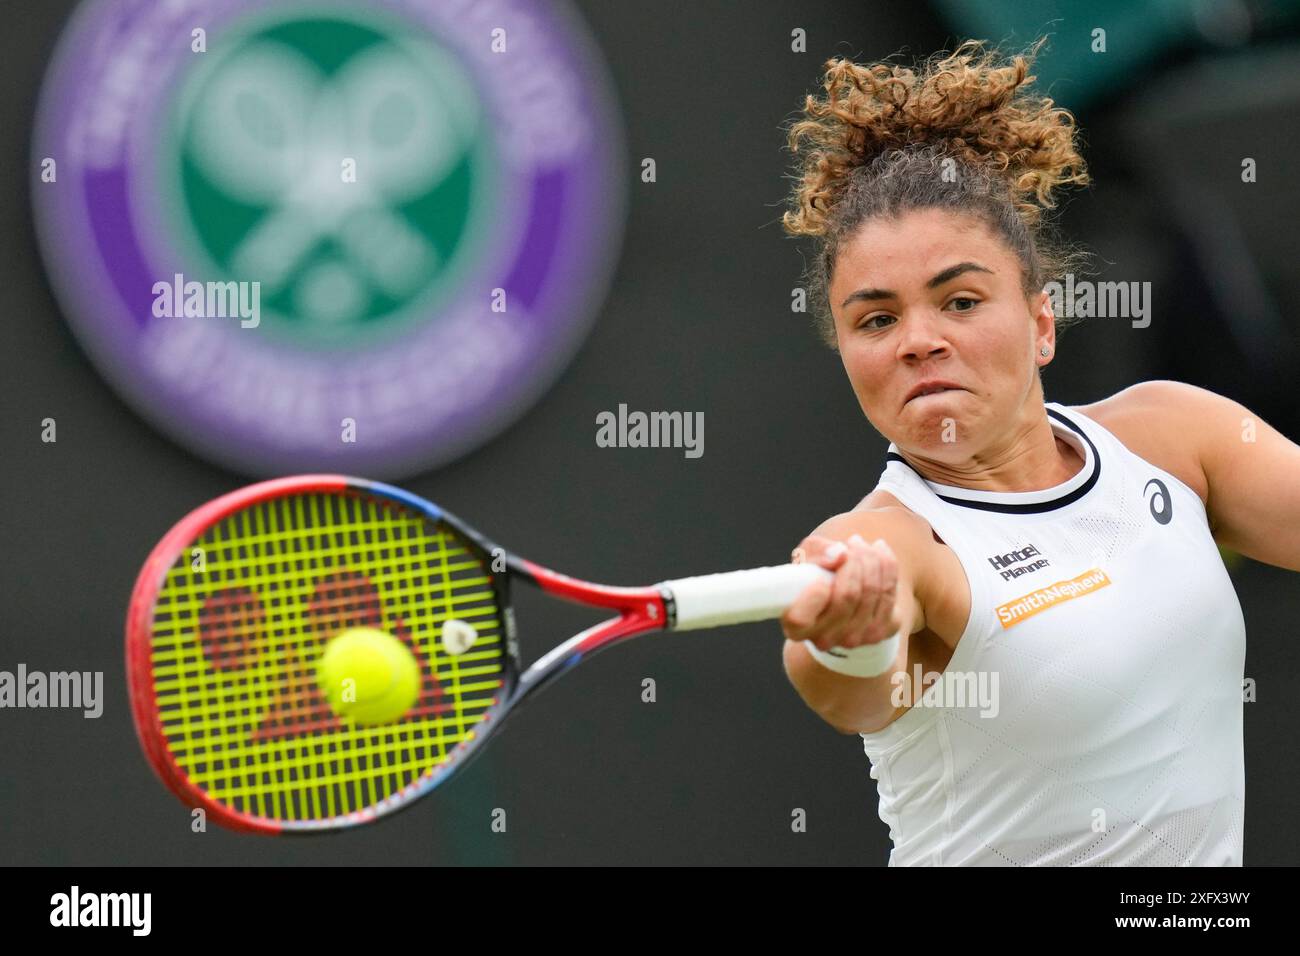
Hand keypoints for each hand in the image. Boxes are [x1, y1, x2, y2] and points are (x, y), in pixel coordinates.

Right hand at [781, 533, 900, 651]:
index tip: (822, 573)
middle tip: (852, 542)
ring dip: (871, 558)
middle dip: (854, 559)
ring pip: (873, 591)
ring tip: (862, 544)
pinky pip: (890, 591)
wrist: (842, 595)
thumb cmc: (815, 575)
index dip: (814, 593)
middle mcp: (824, 639)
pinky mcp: (881, 632)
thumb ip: (815, 552)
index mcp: (796, 627)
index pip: (801, 618)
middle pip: (847, 596)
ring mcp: (854, 639)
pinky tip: (879, 550)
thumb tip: (840, 554)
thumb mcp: (806, 558)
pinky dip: (887, 564)